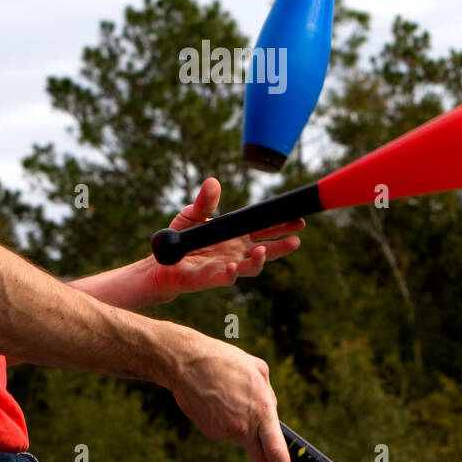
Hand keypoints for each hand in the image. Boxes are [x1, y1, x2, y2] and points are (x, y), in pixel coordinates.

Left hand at [148, 177, 304, 302]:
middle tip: (296, 237)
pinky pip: (226, 278)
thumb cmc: (183, 238)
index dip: (280, 224)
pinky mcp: (212, 278)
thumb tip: (212, 182)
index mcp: (237, 234)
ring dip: (260, 260)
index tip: (297, 217)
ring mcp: (228, 266)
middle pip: (267, 249)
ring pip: (251, 266)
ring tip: (263, 251)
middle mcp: (238, 251)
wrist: (164, 263)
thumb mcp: (192, 214)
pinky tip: (233, 267)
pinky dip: (231, 273)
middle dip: (282, 244)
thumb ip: (205, 202)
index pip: (264, 228)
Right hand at [168, 330, 302, 461]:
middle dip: (265, 457)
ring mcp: (225, 432)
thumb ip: (269, 395)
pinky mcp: (210, 432)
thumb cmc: (224, 361)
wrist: (187, 362)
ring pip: (241, 440)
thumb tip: (272, 410)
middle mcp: (244, 426)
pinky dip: (224, 421)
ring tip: (230, 399)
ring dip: (241, 427)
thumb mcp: (257, 369)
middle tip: (263, 442)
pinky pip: (225, 432)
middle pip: (260, 460)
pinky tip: (217, 401)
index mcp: (262, 410)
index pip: (277, 452)